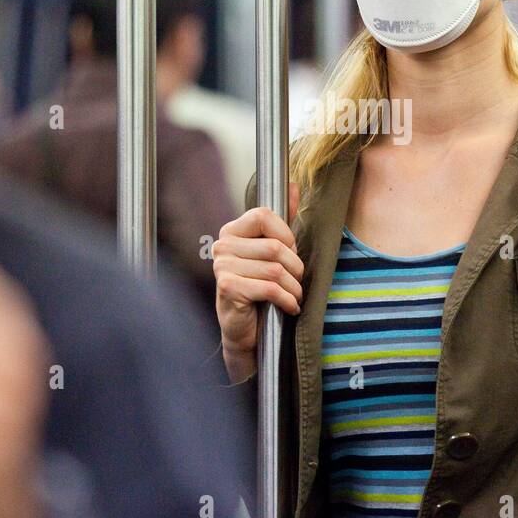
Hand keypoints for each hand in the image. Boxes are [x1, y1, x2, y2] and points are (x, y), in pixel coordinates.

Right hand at [212, 184, 301, 382]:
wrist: (246, 331)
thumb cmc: (260, 289)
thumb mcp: (273, 252)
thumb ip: (282, 221)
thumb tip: (295, 186)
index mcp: (231, 231)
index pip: (263, 215)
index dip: (286, 235)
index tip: (291, 253)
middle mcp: (222, 246)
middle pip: (274, 247)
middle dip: (295, 268)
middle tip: (296, 281)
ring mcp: (222, 267)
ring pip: (275, 270)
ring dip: (293, 287)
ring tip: (294, 296)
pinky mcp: (228, 288)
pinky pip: (270, 288)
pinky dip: (287, 300)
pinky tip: (289, 306)